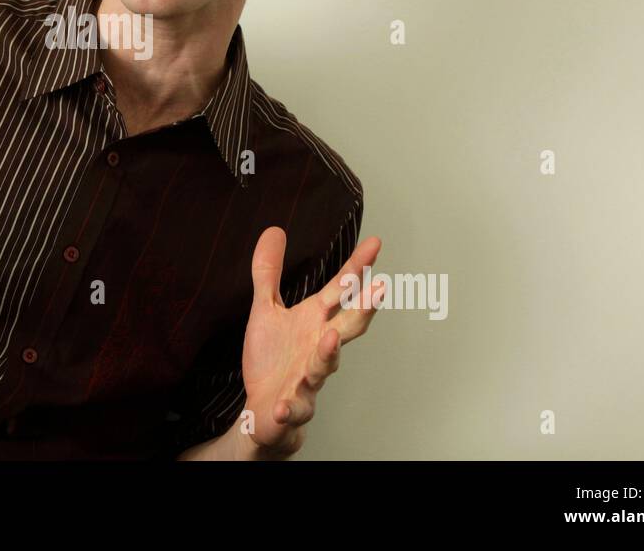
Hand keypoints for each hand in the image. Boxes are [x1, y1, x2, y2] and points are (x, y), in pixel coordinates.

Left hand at [239, 226, 384, 456]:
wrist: (264, 412)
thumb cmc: (272, 361)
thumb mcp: (265, 310)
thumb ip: (268, 273)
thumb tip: (274, 230)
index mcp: (315, 322)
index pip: (340, 291)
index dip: (356, 267)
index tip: (375, 243)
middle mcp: (319, 348)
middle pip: (347, 327)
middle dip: (363, 310)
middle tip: (379, 290)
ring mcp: (308, 379)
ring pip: (323, 367)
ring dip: (327, 354)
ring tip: (329, 339)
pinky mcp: (292, 408)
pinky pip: (293, 409)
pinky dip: (290, 409)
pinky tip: (283, 406)